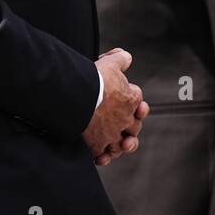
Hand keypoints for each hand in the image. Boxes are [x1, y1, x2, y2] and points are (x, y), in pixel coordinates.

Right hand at [83, 48, 144, 163]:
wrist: (76, 96)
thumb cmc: (94, 80)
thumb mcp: (110, 63)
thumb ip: (120, 59)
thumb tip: (125, 57)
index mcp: (130, 100)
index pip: (137, 99)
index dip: (131, 96)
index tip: (123, 93)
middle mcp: (125, 119)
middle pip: (135, 126)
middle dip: (132, 125)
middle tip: (123, 121)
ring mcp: (112, 134)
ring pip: (122, 144)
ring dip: (121, 145)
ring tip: (119, 143)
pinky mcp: (97, 145)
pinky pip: (103, 155)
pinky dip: (103, 157)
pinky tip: (101, 156)